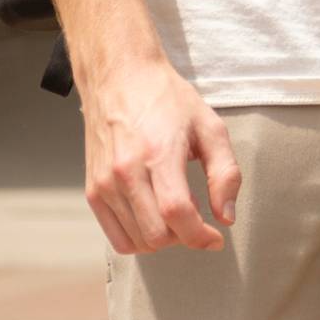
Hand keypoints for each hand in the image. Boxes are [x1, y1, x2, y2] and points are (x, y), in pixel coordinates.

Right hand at [79, 55, 236, 254]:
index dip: (200, 235)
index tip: (216, 238)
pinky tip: (155, 218)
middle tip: (198, 219)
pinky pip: (117, 237)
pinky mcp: (93, 191)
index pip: (177, 213)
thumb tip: (226, 217)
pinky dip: (140, 239)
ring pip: (137, 242)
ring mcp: (105, 184)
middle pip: (157, 234)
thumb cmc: (168, 100)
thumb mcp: (210, 127)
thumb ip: (225, 173)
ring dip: (164, 239)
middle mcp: (126, 172)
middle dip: (185, 237)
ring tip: (176, 213)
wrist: (120, 78)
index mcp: (158, 154)